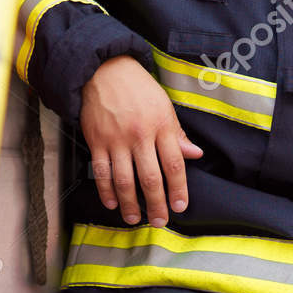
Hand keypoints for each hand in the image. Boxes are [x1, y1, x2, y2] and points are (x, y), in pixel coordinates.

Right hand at [80, 55, 202, 225]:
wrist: (104, 70)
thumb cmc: (138, 88)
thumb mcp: (164, 106)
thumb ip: (178, 133)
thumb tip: (195, 154)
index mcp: (162, 126)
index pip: (174, 165)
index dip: (178, 190)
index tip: (180, 206)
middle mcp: (140, 135)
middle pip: (151, 178)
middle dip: (156, 205)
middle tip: (159, 221)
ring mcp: (116, 139)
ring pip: (125, 180)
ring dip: (130, 204)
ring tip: (134, 219)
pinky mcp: (96, 141)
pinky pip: (101, 172)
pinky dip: (106, 191)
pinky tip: (112, 203)